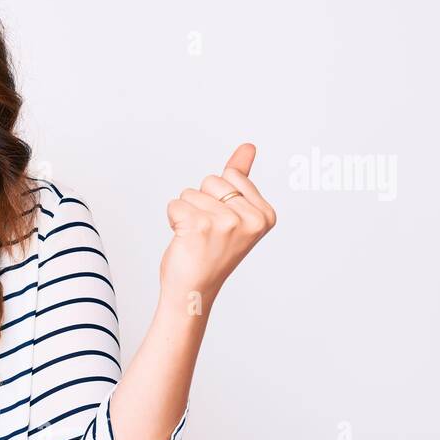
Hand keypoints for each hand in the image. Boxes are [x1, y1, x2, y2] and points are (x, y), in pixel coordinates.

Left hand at [160, 143, 276, 302]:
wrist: (193, 292)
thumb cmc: (211, 254)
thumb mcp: (233, 214)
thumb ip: (241, 178)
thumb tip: (248, 147)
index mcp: (265, 214)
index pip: (231, 175)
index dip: (217, 197)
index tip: (222, 225)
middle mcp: (250, 219)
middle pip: (211, 180)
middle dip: (201, 203)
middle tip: (207, 234)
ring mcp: (226, 223)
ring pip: (190, 192)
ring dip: (186, 213)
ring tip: (196, 238)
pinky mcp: (200, 226)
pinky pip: (175, 204)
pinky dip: (173, 220)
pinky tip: (184, 241)